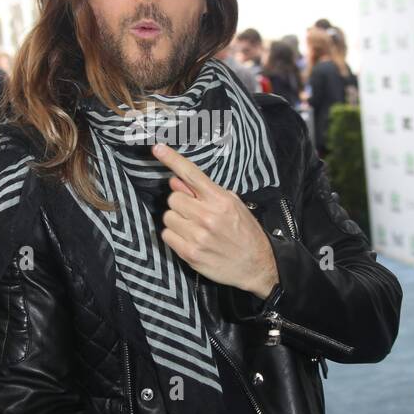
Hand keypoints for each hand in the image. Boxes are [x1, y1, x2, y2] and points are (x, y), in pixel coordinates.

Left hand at [151, 143, 278, 298]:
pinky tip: (190, 240)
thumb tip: (176, 181)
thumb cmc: (245, 232)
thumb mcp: (233, 205)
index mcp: (220, 199)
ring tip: (194, 229)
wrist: (256, 265)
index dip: (172, 159)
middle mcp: (208, 216)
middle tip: (195, 214)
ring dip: (177, 221)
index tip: (157, 148)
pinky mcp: (190, 253)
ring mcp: (198, 236)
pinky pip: (166, 235)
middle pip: (173, 198)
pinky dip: (174, 236)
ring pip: (168, 217)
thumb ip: (205, 192)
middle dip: (181, 204)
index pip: (191, 174)